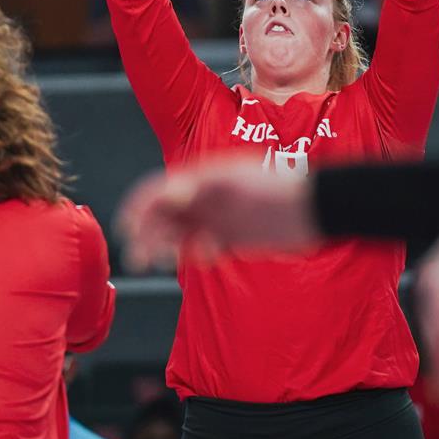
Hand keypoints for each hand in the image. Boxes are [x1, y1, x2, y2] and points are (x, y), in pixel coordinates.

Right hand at [117, 158, 319, 269]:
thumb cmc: (277, 188)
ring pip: (181, 233)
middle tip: (138, 257)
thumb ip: (203, 186)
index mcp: (202, 177)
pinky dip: (198, 252)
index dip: (139, 206)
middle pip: (165, 215)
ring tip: (160, 261)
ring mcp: (219, 218)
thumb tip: (170, 193)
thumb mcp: (236, 184)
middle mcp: (206, 197)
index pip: (160, 190)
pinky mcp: (233, 237)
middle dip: (147, 234)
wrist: (313, 208)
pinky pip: (205, 246)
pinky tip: (207, 256)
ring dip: (167, 247)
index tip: (125, 225)